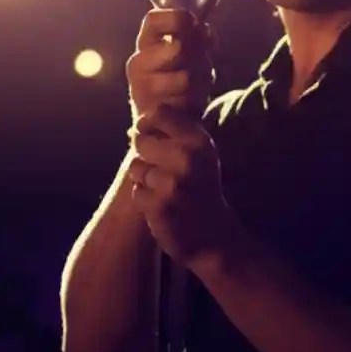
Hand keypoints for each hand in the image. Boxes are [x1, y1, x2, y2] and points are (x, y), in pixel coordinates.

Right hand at [126, 9, 214, 121]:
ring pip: (186, 78)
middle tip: (199, 62)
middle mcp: (137, 63)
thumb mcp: (186, 50)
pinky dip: (196, 100)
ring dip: (200, 81)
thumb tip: (203, 29)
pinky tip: (190, 101)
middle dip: (198, 56)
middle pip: (179, 48)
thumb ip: (195, 35)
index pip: (154, 20)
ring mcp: (142, 89)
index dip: (179, 19)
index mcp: (145, 43)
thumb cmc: (178, 76)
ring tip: (196, 84)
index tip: (194, 26)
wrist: (164, 119)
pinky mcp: (153, 113)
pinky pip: (186, 101)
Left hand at [127, 105, 235, 267]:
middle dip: (146, 155)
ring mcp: (173, 182)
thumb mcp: (200, 155)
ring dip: (145, 179)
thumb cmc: (201, 189)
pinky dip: (144, 199)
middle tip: (164, 171)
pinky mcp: (159, 204)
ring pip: (136, 167)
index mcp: (200, 141)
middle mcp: (188, 158)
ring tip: (165, 190)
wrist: (215, 238)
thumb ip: (175, 134)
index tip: (149, 134)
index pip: (160, 113)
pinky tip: (163, 205)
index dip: (147, 122)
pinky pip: (136, 191)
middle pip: (141, 140)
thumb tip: (135, 125)